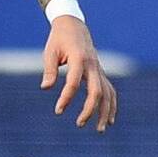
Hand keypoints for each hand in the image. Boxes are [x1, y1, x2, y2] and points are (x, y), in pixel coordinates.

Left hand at [41, 16, 115, 131]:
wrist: (74, 26)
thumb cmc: (59, 39)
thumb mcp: (50, 52)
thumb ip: (49, 70)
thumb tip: (46, 88)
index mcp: (79, 58)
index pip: (74, 82)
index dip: (66, 98)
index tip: (58, 111)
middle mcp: (93, 65)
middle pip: (97, 91)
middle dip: (90, 110)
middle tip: (79, 124)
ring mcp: (99, 69)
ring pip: (108, 94)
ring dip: (105, 112)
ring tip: (100, 130)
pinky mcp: (101, 73)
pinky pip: (110, 91)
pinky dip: (111, 105)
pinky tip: (110, 120)